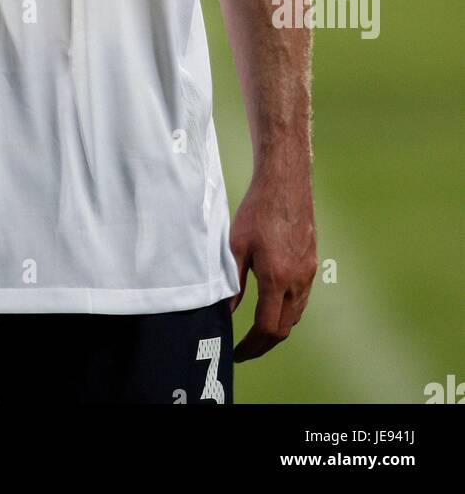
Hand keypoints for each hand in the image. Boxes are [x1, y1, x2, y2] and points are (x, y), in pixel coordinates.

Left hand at [228, 171, 317, 360]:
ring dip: (277, 328)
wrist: (285, 184)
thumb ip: (233, 282)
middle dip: (264, 344)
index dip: (252, 345)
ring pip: (296, 315)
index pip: (267, 327)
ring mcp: (307, 273)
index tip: (238, 352)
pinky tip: (273, 306)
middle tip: (245, 349)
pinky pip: (301, 298)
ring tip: (257, 333)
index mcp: (277, 278)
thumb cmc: (257, 210)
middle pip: (284, 328)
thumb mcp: (236, 246)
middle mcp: (297, 280)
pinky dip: (287, 311)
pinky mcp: (311, 263)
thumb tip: (225, 311)